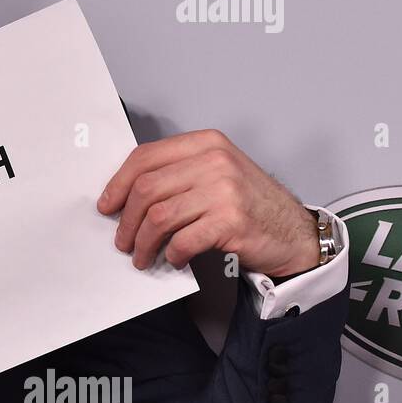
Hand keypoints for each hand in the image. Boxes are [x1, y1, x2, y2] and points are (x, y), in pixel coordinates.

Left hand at [96, 129, 317, 277]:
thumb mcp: (215, 173)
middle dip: (127, 220)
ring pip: (158, 216)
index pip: (145, 157)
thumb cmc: (249, 204)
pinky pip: (182, 240)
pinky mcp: (231, 221)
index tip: (107, 205)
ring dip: (143, 243)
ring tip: (143, 256)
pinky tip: (174, 259)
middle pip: (146, 188)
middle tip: (123, 240)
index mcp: (205, 143)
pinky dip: (171, 254)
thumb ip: (177, 174)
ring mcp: (224, 190)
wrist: (294, 232)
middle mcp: (214, 161)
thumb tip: (125, 195)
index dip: (118, 184)